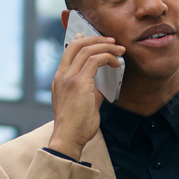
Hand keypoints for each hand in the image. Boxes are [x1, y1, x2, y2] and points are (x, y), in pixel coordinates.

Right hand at [48, 35, 125, 159]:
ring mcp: (68, 78)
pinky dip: (108, 58)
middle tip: (113, 42)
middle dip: (97, 39)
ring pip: (88, 50)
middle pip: (77, 45)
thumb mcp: (84, 102)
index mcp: (59, 79)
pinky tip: (116, 64)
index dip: (83, 40)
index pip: (69, 51)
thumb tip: (103, 84)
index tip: (97, 39)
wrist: (68, 139)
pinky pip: (95, 61)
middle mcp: (62, 75)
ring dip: (106, 47)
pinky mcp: (79, 83)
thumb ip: (91, 90)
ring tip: (119, 50)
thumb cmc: (76, 126)